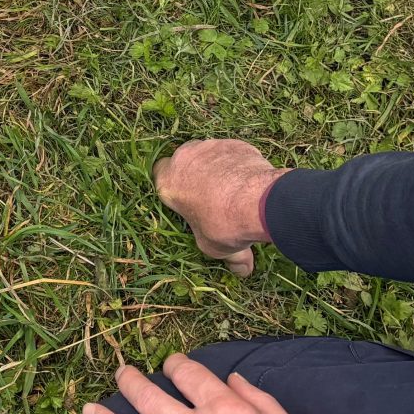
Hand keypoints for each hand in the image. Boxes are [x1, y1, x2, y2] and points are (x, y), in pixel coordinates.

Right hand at [155, 140, 286, 276]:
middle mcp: (183, 159)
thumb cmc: (223, 225)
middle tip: (211, 194)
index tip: (184, 196)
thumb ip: (226, 256)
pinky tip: (250, 180)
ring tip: (235, 189)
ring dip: (217, 167)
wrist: (255, 201)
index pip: (158, 175)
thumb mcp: (216, 248)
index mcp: (167, 183)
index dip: (172, 184)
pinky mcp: (232, 143)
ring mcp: (208, 147)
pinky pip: (232, 152)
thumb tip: (242, 271)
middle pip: (184, 161)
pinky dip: (238, 163)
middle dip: (194, 173)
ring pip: (209, 154)